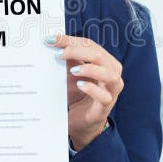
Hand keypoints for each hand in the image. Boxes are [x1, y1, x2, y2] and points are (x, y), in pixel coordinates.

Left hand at [47, 33, 123, 150]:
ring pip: (108, 74)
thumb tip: (51, 41)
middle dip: (78, 51)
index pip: (90, 45)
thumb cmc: (77, 95)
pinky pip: (104, 96)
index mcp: (105, 61)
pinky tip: (80, 85)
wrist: (81, 122)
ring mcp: (112, 90)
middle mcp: (112, 72)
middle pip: (98, 56)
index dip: (71, 40)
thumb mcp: (70, 74)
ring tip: (72, 70)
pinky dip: (92, 89)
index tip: (51, 39)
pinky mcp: (107, 106)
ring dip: (89, 69)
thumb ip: (66, 58)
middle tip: (59, 53)